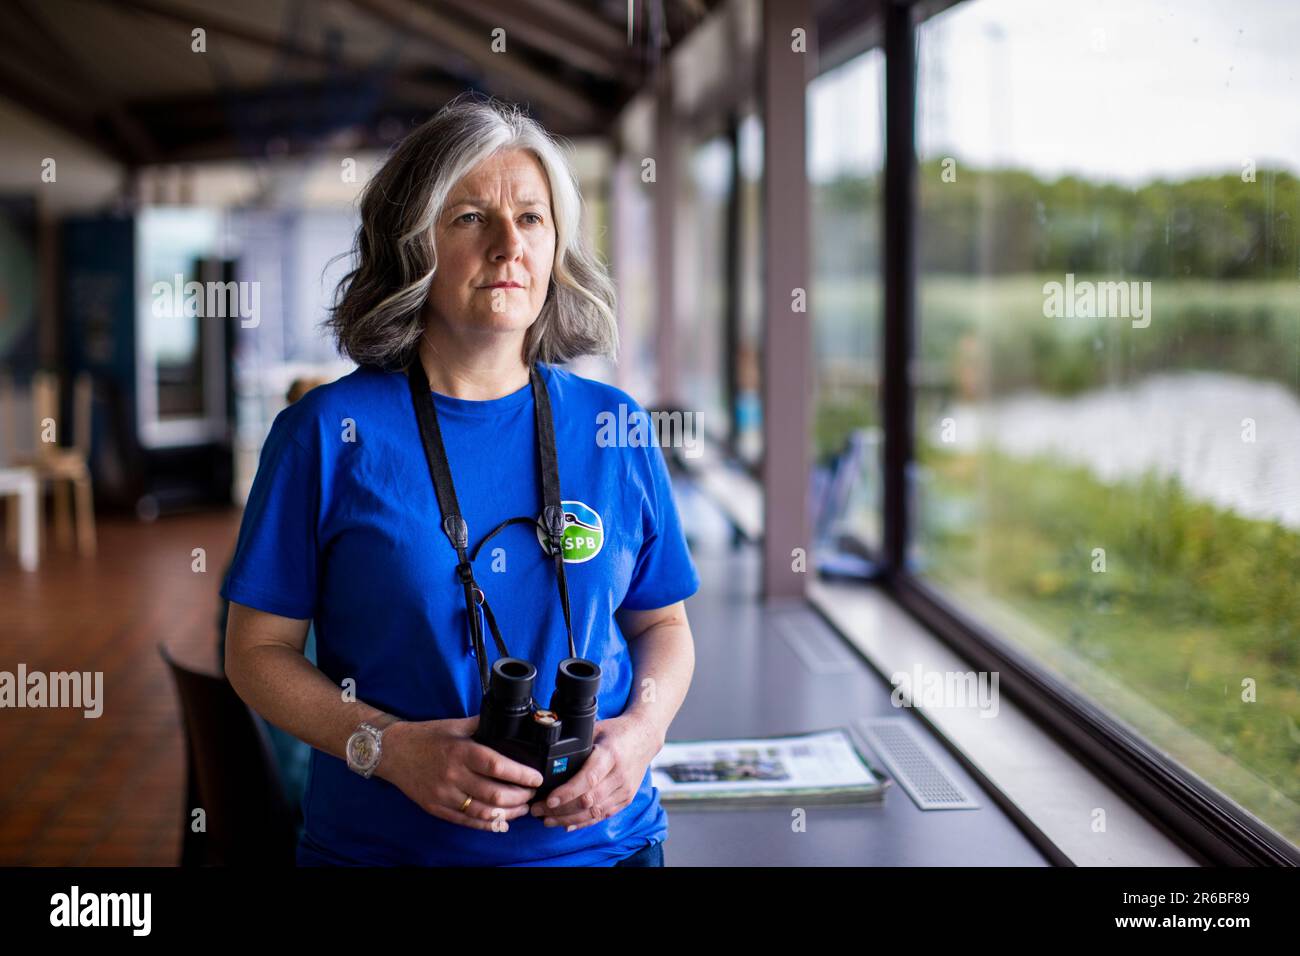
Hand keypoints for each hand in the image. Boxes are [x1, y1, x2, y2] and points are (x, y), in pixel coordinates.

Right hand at [378, 716, 543, 831]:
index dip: (521, 775)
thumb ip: (482, 724)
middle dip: (520, 796)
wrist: (392, 751)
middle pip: (495, 793)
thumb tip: (508, 719)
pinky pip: (466, 821)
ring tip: (522, 808)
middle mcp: (453, 775)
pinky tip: (501, 821)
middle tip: (532, 793)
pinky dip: (487, 824)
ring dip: (508, 813)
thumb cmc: (426, 736)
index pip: (498, 766)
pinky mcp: (436, 808)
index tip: (536, 778)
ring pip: (484, 812)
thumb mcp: (455, 725)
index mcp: (461, 752)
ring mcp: (444, 795)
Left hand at [530, 713, 663, 830]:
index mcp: (610, 754)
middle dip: (560, 810)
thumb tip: (549, 754)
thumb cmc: (617, 731)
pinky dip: (583, 822)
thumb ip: (577, 743)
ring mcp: (625, 790)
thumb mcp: (597, 729)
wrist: (645, 737)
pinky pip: (603, 816)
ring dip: (568, 819)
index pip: (588, 779)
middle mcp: (619, 775)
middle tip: (536, 810)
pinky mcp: (626, 799)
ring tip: (546, 820)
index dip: (567, 793)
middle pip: (588, 800)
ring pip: (594, 813)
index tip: (548, 800)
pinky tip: (566, 824)